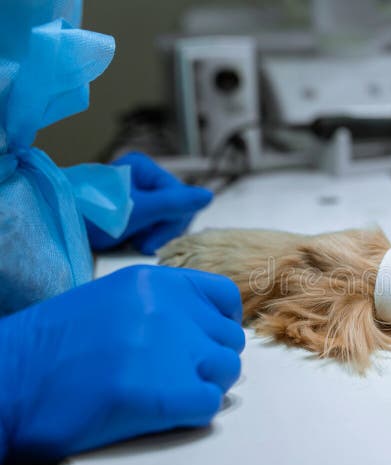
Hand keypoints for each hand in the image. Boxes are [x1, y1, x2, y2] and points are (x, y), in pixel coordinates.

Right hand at [0, 265, 243, 463]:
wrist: (5, 383)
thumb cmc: (51, 350)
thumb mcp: (110, 302)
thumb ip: (158, 307)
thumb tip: (202, 329)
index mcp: (154, 282)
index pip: (225, 297)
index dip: (218, 325)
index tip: (202, 343)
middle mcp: (168, 308)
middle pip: (228, 338)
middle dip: (210, 360)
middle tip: (174, 377)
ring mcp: (169, 348)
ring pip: (227, 370)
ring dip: (204, 386)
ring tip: (164, 395)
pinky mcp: (164, 393)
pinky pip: (211, 402)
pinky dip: (192, 412)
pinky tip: (158, 412)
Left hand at [86, 153, 212, 254]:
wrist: (57, 227)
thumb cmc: (93, 215)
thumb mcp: (138, 211)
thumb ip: (174, 204)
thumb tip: (208, 196)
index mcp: (145, 168)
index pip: (180, 198)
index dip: (171, 223)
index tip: (149, 241)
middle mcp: (142, 178)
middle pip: (174, 209)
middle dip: (161, 230)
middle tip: (139, 244)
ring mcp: (135, 195)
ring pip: (163, 220)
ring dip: (151, 236)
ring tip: (131, 243)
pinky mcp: (128, 210)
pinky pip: (149, 224)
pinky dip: (142, 236)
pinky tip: (129, 242)